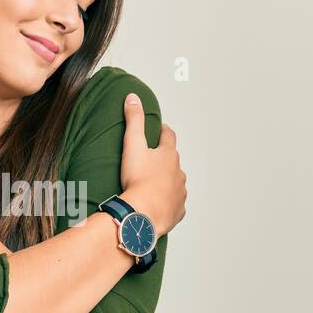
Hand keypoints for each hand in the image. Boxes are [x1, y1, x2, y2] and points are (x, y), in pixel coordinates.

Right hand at [118, 92, 185, 237]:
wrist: (143, 214)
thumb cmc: (138, 181)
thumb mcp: (132, 145)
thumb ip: (133, 120)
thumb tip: (133, 98)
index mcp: (169, 155)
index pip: (169, 136)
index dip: (163, 131)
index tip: (158, 130)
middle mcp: (179, 172)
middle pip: (173, 161)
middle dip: (164, 160)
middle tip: (150, 161)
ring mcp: (180, 192)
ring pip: (175, 183)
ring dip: (166, 182)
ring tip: (151, 185)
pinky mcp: (177, 211)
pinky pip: (174, 204)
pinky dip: (168, 202)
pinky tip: (158, 205)